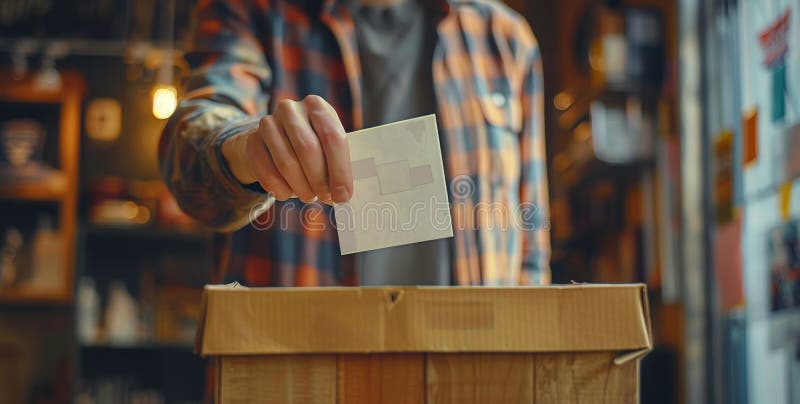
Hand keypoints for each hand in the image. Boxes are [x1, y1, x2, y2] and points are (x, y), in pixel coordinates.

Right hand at [223, 95, 351, 204]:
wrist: (275, 139)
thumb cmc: (311, 144)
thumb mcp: (327, 144)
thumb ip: (338, 162)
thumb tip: (342, 193)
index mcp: (316, 105)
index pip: (332, 137)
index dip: (340, 170)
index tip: (343, 195)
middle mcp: (290, 109)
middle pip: (308, 149)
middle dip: (320, 180)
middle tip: (326, 197)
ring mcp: (268, 123)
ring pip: (287, 164)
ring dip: (301, 187)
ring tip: (310, 195)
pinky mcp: (252, 141)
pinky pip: (268, 173)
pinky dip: (282, 189)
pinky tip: (289, 192)